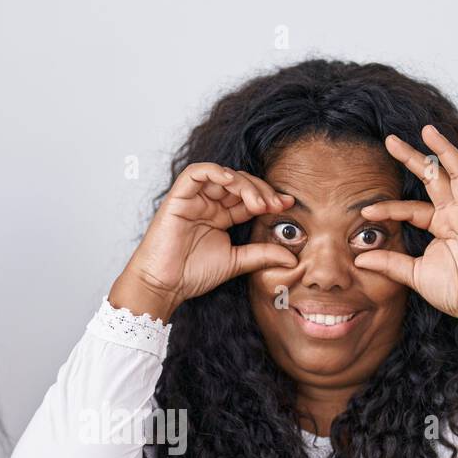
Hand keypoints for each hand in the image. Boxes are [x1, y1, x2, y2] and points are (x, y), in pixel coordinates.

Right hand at [111, 162, 299, 320]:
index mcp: (221, 217)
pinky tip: (232, 182)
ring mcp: (194, 199)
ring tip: (258, 203)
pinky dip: (215, 172)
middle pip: (240, 184)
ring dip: (245, 184)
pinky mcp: (178, 197)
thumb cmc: (192, 275)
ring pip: (223, 176)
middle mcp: (208, 204)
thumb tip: (292, 257)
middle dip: (261, 191)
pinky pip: (196, 173)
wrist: (164, 285)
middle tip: (276, 205)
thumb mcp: (236, 262)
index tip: (288, 205)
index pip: (249, 199)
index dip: (269, 198)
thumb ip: (262, 255)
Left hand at [353, 125, 457, 323]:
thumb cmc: (455, 291)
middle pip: (433, 178)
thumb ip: (389, 263)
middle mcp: (455, 214)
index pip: (410, 208)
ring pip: (457, 175)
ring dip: (443, 152)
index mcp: (440, 224)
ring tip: (427, 131)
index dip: (388, 208)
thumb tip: (359, 258)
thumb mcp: (413, 274)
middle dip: (414, 157)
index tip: (365, 211)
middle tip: (390, 140)